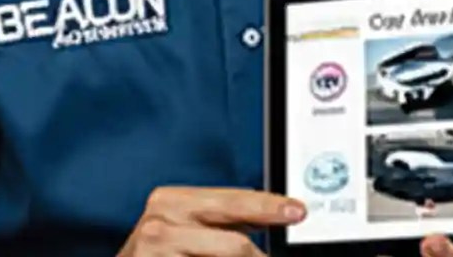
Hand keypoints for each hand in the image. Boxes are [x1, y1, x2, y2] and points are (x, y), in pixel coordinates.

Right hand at [118, 186, 305, 256]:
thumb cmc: (157, 251)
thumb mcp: (184, 224)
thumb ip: (223, 219)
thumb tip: (271, 214)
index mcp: (171, 201)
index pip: (234, 202)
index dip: (270, 207)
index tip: (297, 211)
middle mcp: (161, 225)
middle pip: (233, 244)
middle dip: (259, 255)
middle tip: (277, 251)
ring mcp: (155, 253)